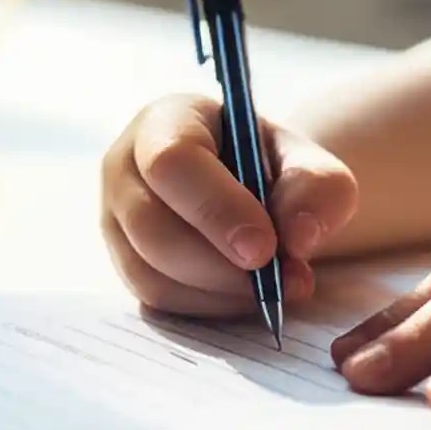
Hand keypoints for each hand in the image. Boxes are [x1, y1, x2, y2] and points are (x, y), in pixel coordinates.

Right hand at [101, 94, 357, 316]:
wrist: (248, 189)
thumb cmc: (269, 167)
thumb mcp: (306, 161)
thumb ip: (315, 188)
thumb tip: (297, 238)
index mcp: (164, 123)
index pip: (171, 162)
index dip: (215, 209)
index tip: (265, 248)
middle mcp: (124, 168)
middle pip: (150, 225)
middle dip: (217, 264)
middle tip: (280, 281)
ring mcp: (116, 219)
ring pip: (149, 271)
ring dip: (218, 291)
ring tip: (275, 287)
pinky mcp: (124, 263)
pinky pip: (157, 299)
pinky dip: (208, 306)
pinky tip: (246, 294)